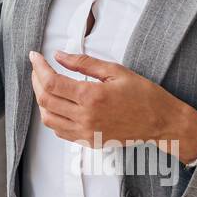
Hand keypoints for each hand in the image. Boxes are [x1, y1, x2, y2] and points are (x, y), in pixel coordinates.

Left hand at [28, 49, 196, 161]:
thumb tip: (59, 55)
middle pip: (45, 99)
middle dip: (36, 80)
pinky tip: (57, 104)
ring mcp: (86, 132)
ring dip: (41, 100)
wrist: (162, 123)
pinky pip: (60, 131)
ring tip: (45, 84)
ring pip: (48, 118)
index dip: (38, 67)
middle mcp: (85, 117)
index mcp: (91, 97)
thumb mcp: (115, 71)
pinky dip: (52, 116)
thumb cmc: (143, 95)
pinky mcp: (89, 141)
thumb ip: (83, 63)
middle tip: (38, 68)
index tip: (35, 56)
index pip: (51, 82)